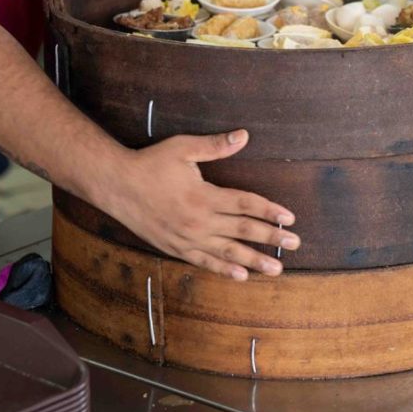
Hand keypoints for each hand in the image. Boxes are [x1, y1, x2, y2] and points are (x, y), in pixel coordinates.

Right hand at [104, 129, 298, 279]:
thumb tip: (244, 135)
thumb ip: (215, 145)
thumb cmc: (150, 164)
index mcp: (204, 196)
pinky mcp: (176, 248)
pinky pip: (205, 262)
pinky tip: (241, 276)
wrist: (116, 186)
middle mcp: (199, 221)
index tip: (290, 218)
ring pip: (228, 252)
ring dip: (255, 260)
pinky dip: (224, 270)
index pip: (246, 204)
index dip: (270, 211)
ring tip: (277, 268)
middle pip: (243, 231)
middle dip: (272, 238)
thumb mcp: (183, 148)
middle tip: (296, 245)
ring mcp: (188, 238)